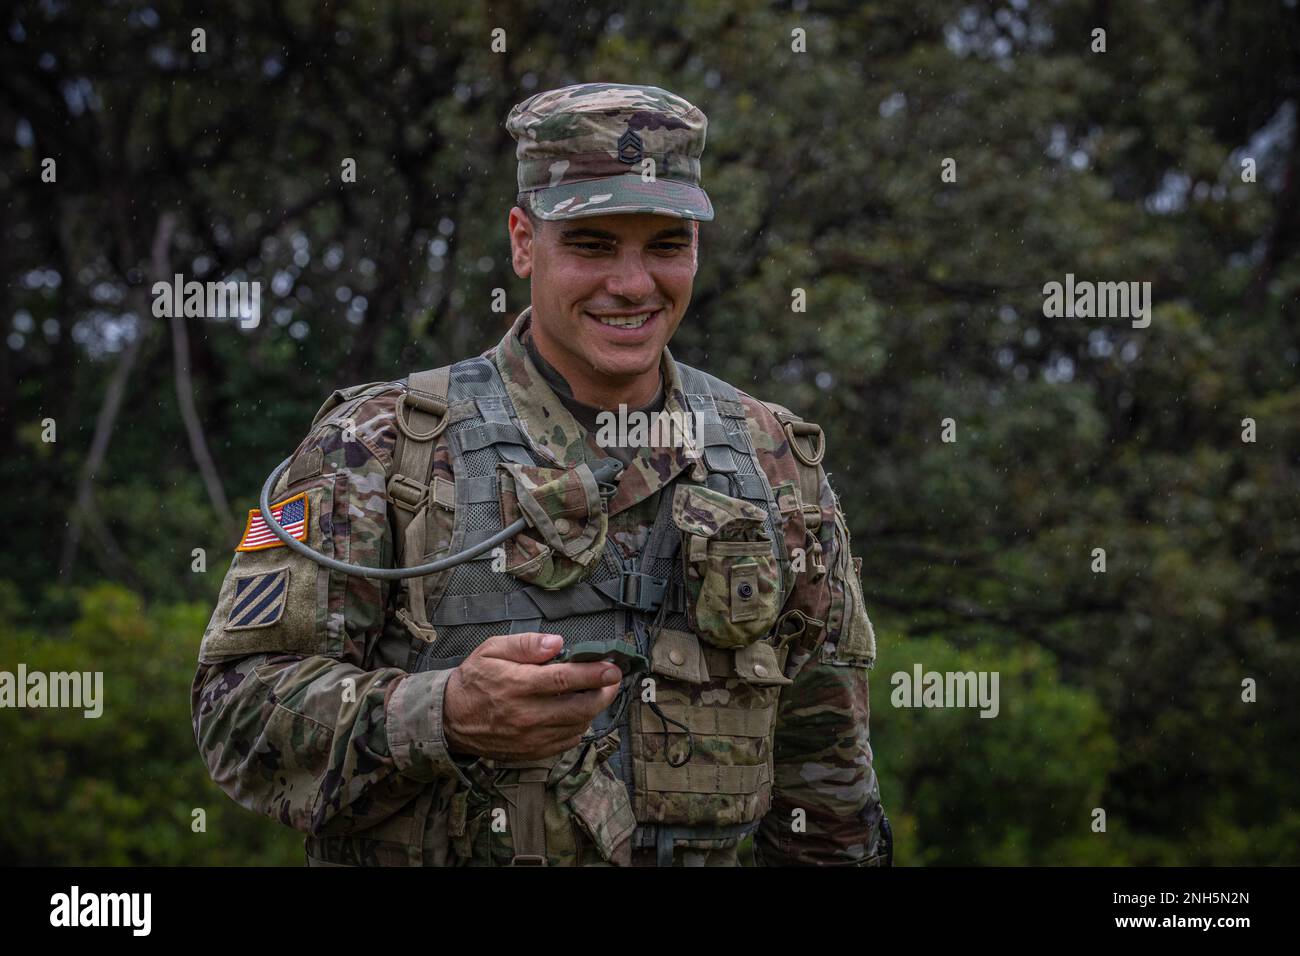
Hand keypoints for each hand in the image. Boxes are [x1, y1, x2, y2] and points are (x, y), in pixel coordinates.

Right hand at [442, 632, 622, 760]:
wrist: (451, 719)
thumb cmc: (475, 679)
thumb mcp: (492, 650)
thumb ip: (525, 644)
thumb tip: (557, 643)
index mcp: (517, 685)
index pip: (564, 679)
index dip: (594, 674)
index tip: (613, 668)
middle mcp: (527, 715)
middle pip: (580, 707)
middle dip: (604, 693)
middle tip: (612, 680)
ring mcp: (531, 738)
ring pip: (578, 726)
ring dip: (593, 709)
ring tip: (594, 693)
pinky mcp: (532, 752)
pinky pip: (567, 742)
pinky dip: (578, 727)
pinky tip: (575, 712)